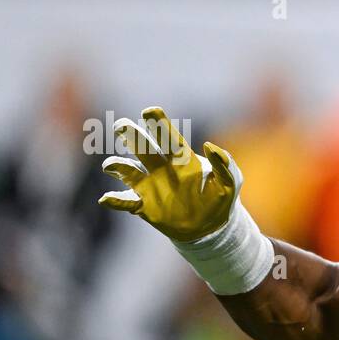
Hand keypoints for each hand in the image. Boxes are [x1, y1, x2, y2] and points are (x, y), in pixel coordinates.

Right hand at [98, 106, 242, 242]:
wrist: (210, 227)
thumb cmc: (220, 199)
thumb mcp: (231, 182)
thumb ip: (225, 164)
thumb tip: (210, 146)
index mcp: (182, 159)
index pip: (168, 138)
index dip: (159, 124)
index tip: (150, 112)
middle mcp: (161, 167)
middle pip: (144, 148)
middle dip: (133, 136)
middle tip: (122, 127)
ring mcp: (150, 185)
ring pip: (129, 170)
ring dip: (118, 165)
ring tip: (111, 166)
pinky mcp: (143, 205)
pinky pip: (125, 201)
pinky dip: (116, 200)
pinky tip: (107, 199)